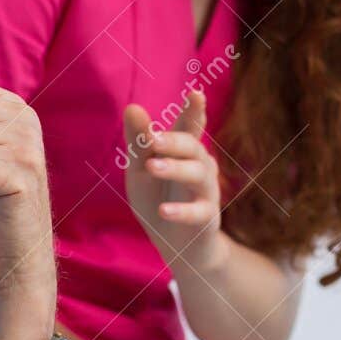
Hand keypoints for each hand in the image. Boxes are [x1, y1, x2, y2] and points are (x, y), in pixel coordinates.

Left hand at [123, 92, 224, 271]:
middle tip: (153, 139)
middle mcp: (200, 166)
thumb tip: (133, 107)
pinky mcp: (207, 219)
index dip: (194, 110)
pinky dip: (182, 210)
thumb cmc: (158, 199)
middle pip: (193, 147)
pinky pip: (199, 212)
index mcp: (183, 151)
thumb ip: (139, 143)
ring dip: (176, 168)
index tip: (196, 94)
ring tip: (152, 167)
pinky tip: (165, 210)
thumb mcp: (141, 171)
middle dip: (175, 141)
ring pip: (199, 174)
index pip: (190, 126)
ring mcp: (206, 192)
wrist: (175, 246)